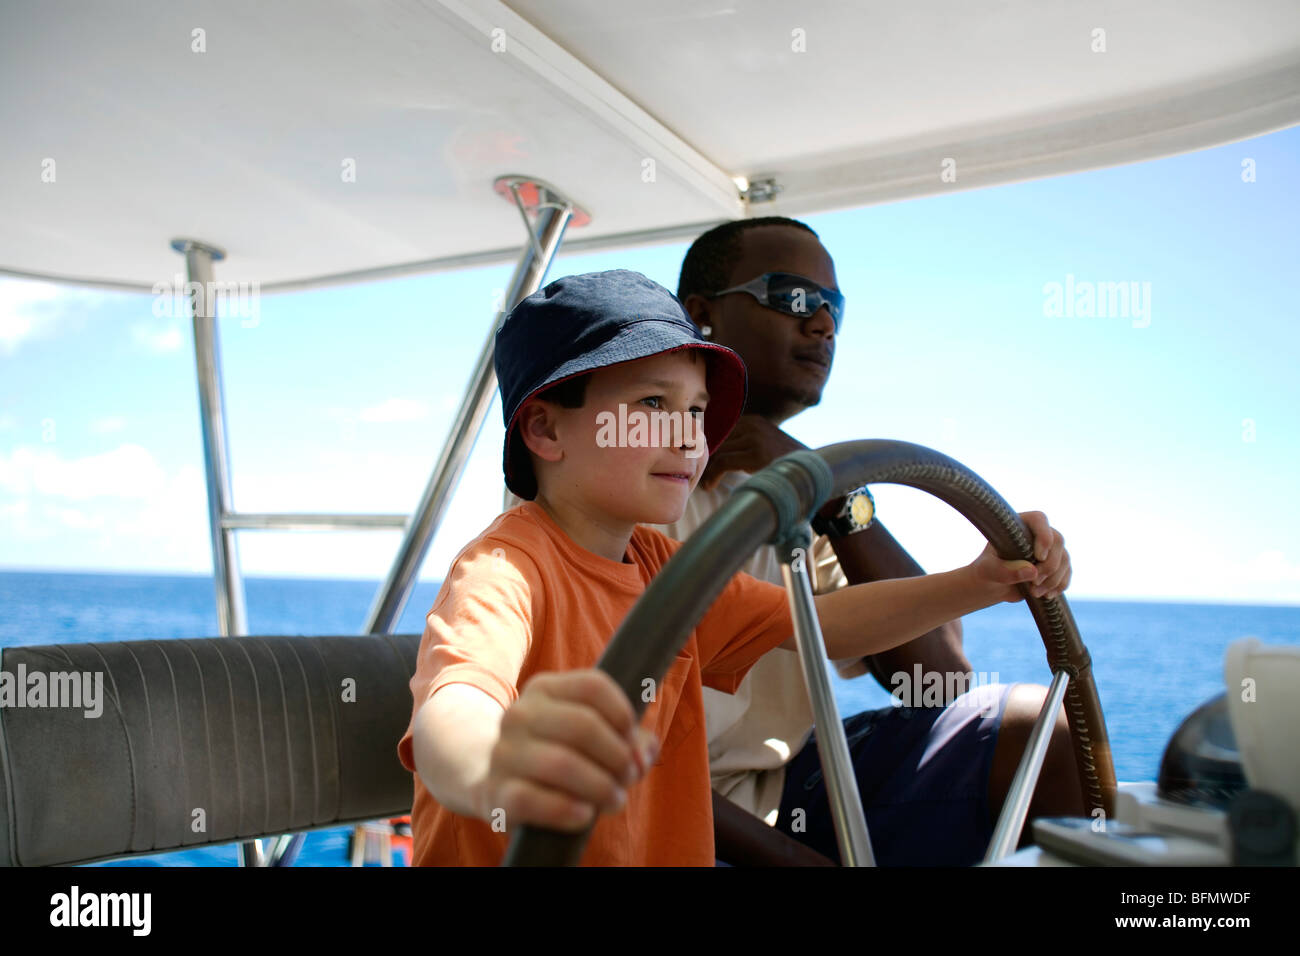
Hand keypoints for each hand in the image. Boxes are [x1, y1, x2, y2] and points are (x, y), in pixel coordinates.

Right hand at [481, 670, 659, 831]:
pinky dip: (566, 810)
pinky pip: (532, 800)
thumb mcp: (592, 739)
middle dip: (617, 756)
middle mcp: (519, 714)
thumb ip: (630, 741)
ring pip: (561, 763)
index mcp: (544, 689)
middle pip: (583, 725)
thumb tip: (642, 755)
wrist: (499, 786)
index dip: (623, 716)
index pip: (593, 687)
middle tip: (629, 777)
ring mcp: (504, 752)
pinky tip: (584, 816)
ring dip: (600, 786)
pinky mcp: (496, 792)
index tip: (632, 742)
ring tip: (615, 800)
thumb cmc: (561, 757)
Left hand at [699, 415, 805, 490]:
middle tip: (701, 476)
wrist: (811, 468)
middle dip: (708, 460)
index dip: (709, 449)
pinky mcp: (755, 454)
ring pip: (718, 452)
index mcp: (752, 420)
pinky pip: (724, 462)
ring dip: (709, 470)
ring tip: (706, 484)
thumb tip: (716, 454)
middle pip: (717, 442)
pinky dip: (713, 475)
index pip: (720, 433)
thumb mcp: (764, 445)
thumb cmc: (785, 462)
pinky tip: (710, 486)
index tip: (701, 464)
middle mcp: (751, 425)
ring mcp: (754, 438)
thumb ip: (744, 444)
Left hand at [967, 510, 1070, 603]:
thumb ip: (1006, 571)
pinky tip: (1046, 595)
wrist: (993, 585)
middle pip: (1057, 541)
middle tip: (1034, 582)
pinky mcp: (1057, 565)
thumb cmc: (987, 571)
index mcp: (1019, 525)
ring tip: (1034, 592)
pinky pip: (1067, 573)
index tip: (1039, 557)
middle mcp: (1038, 533)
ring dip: (1053, 579)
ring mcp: (1050, 549)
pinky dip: (1059, 586)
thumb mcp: (990, 571)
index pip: (1039, 520)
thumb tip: (1032, 571)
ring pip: (1064, 559)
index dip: (1044, 536)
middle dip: (1049, 565)